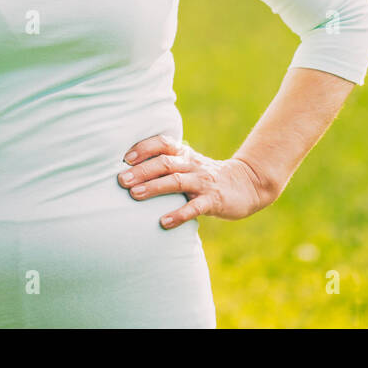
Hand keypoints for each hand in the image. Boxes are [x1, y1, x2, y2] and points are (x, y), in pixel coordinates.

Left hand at [118, 134, 271, 228]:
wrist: (247, 184)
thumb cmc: (206, 177)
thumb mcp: (189, 165)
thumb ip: (166, 164)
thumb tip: (129, 169)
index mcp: (185, 155)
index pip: (163, 144)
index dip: (144, 148)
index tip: (125, 158)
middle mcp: (193, 166)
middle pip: (165, 163)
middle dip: (142, 171)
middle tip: (121, 180)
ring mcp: (203, 183)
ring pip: (177, 182)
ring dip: (154, 188)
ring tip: (134, 195)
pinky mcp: (214, 200)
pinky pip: (195, 207)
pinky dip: (179, 214)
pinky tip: (164, 223)